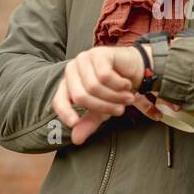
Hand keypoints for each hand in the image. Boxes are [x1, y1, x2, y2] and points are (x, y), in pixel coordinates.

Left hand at [51, 43, 182, 144]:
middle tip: (120, 110)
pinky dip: (119, 85)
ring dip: (115, 96)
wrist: (135, 70)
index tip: (75, 123)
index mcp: (68, 84)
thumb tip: (76, 140)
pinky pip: (105, 76)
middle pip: (80, 96)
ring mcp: (84, 59)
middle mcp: (72, 70)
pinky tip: (127, 84)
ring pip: (94, 87)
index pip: (58, 100)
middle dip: (103, 107)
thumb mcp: (101, 111)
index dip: (64, 113)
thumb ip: (88, 123)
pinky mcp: (99, 53)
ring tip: (127, 98)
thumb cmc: (114, 90)